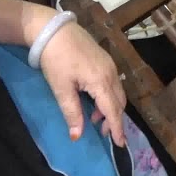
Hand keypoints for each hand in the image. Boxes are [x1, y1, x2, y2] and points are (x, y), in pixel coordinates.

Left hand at [38, 23, 127, 146]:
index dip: (117, 128)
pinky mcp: (105, 60)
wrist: (54, 31)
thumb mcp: (61, 88)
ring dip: (110, 108)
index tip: (120, 144)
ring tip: (95, 118)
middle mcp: (110, 74)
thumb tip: (77, 136)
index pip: (113, 110)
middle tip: (102, 133)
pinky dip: (108, 97)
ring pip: (118, 93)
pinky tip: (94, 100)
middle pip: (119, 102)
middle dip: (114, 119)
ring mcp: (110, 66)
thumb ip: (72, 112)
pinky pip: (113, 84)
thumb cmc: (55, 60)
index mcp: (101, 82)